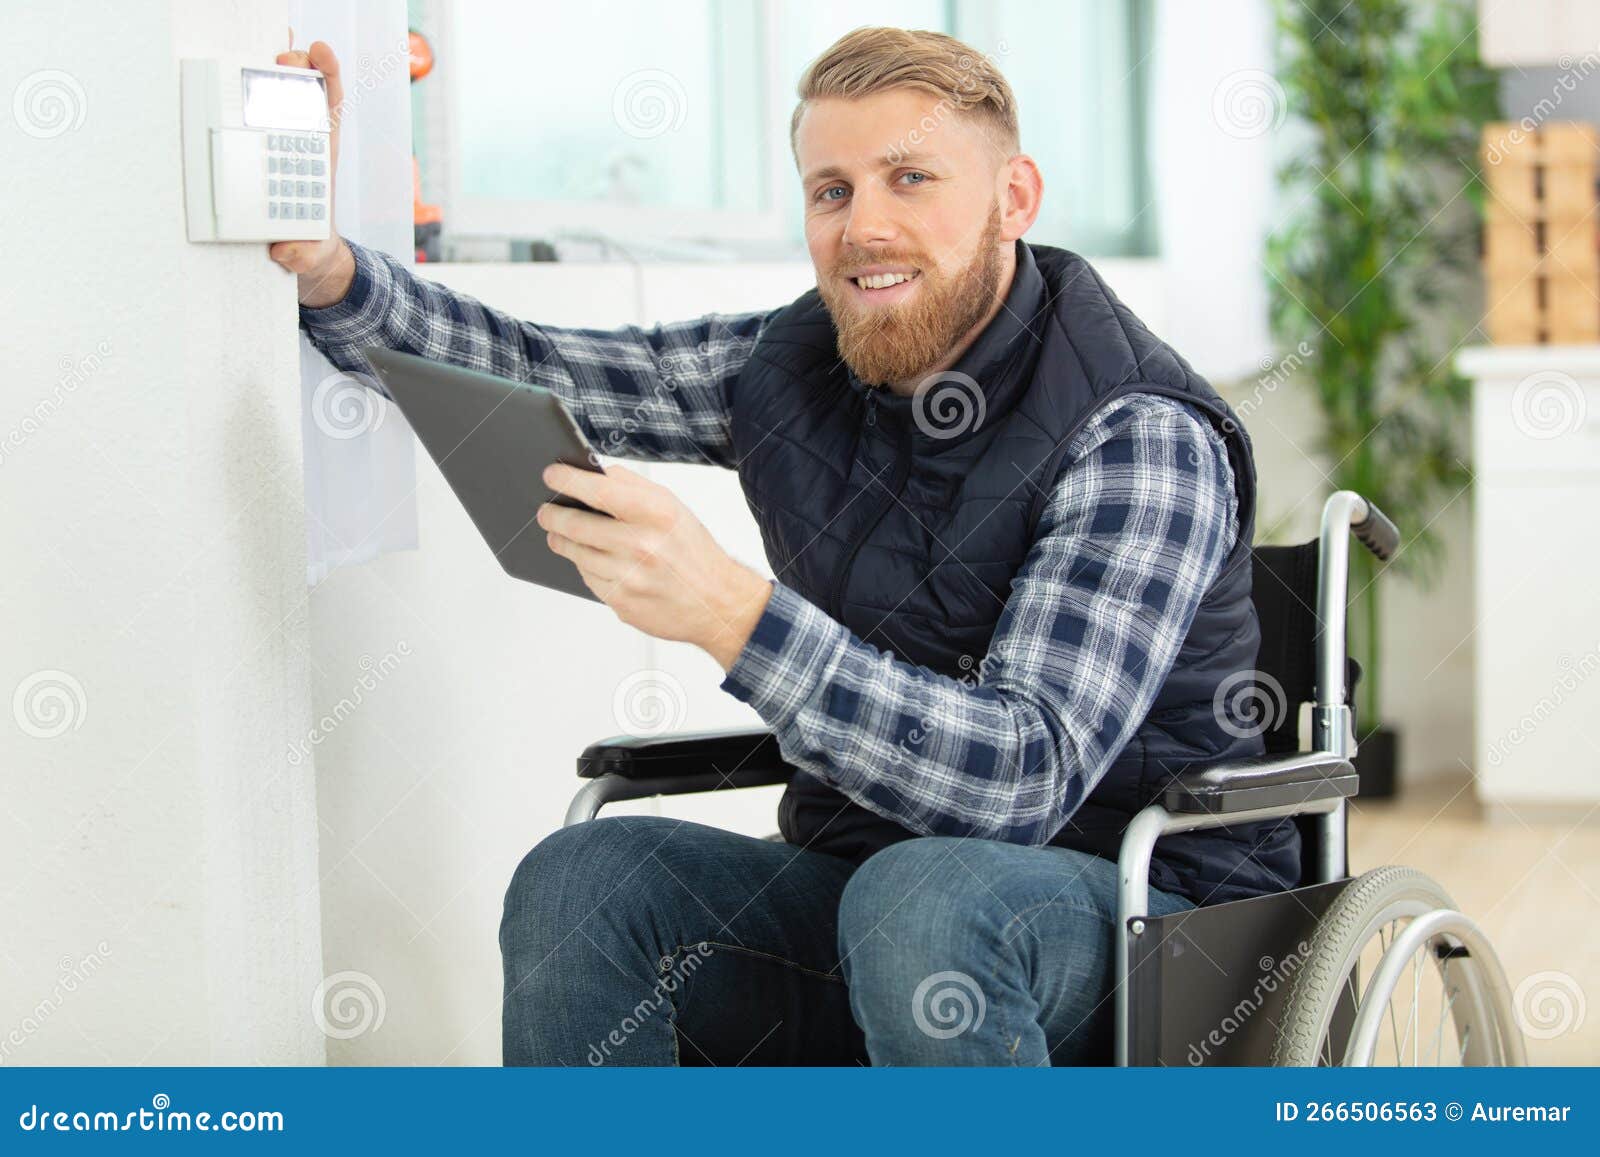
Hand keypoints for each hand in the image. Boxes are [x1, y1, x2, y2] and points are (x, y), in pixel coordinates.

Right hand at [268, 35, 354, 307]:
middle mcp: (300, 142)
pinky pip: (248, 113)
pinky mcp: (255, 148)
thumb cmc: (308, 244)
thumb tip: (286, 249)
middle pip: (302, 90)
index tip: (320, 53)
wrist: (301, 252)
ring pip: (275, 95)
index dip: (328, 76)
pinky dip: (243, 90)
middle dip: (295, 65)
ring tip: (259, 55)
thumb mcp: (309, 255)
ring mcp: (276, 141)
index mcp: (320, 156)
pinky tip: (231, 72)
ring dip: (266, 70)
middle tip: (282, 59)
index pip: (330, 107)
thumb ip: (302, 254)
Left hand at [536, 463, 771, 668]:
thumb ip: (633, 486)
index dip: (567, 480)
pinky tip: (594, 561)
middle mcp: (642, 545)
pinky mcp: (621, 603)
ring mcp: (629, 578)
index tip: (551, 475)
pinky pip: (587, 580)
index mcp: (656, 514)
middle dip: (553, 515)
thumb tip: (594, 472)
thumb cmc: (693, 551)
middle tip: (546, 511)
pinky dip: (586, 568)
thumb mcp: (672, 507)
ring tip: (560, 534)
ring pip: (576, 554)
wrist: (717, 602)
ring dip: (563, 542)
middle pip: (576, 525)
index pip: (599, 490)